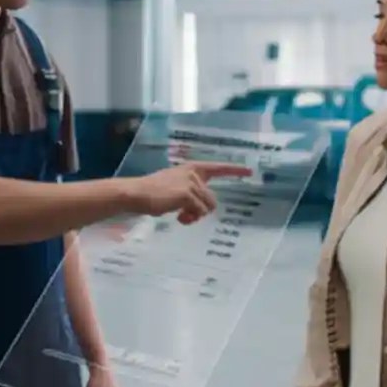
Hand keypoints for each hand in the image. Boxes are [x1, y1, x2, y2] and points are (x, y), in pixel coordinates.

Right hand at [127, 162, 251, 222]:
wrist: (136, 193)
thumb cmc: (150, 192)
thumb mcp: (172, 187)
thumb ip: (188, 192)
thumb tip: (199, 209)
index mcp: (190, 169)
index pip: (217, 168)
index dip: (234, 170)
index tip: (250, 171)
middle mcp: (193, 174)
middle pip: (211, 198)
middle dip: (201, 210)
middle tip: (185, 217)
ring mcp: (191, 183)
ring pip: (207, 207)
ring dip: (195, 216)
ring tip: (180, 217)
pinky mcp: (187, 194)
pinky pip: (199, 212)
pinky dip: (190, 219)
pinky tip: (178, 218)